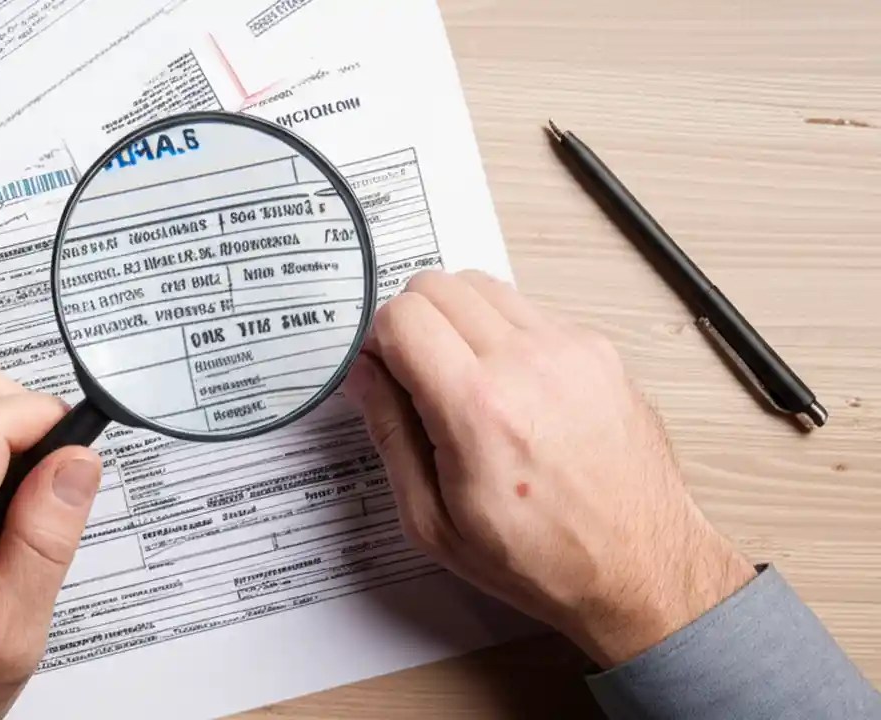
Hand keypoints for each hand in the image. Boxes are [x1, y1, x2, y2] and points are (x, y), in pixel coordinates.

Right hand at [344, 270, 755, 666]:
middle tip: (418, 374)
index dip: (379, 343)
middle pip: (437, 285)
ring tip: (466, 379)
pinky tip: (513, 388)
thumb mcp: (433, 522)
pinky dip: (505, 333)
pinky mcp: (599, 348)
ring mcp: (570, 348)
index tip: (385, 373)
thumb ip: (388, 435)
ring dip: (458, 319)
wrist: (638, 566)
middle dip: (413, 322)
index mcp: (476, 409)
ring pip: (482, 285)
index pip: (401, 316)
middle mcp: (526, 363)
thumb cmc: (539, 557)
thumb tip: (363, 374)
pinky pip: (529, 310)